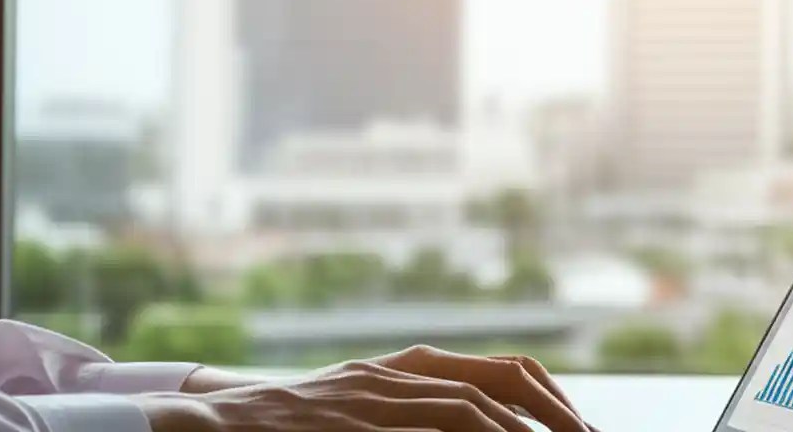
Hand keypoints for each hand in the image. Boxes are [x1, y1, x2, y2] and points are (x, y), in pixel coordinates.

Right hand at [150, 345, 596, 431]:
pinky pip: (427, 423)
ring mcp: (377, 391)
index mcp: (407, 367)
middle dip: (555, 409)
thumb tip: (478, 429)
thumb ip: (412, 420)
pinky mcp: (355, 416)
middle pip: (501, 377)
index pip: (501, 371)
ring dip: (524, 425)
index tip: (579, 426)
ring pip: (470, 401)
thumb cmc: (291, 428)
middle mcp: (399, 371)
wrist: (213, 421)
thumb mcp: (362, 415)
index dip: (550, 397)